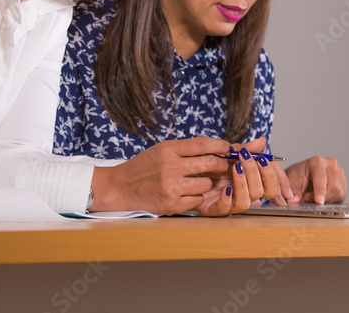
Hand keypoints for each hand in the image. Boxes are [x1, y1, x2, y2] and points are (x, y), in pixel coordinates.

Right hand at [90, 136, 230, 214]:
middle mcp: (170, 167)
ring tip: (195, 182)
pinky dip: (195, 197)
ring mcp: (171, 187)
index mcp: (168, 149)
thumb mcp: (161, 150)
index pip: (202, 144)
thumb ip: (185, 149)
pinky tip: (186, 194)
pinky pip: (197, 200)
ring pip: (206, 184)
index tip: (228, 148)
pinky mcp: (171, 204)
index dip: (220, 145)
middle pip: (209, 163)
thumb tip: (214, 148)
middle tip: (222, 166)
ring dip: (206, 183)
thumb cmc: (144, 167)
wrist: (121, 187)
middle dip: (220, 165)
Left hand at [195, 137, 292, 215]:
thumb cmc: (212, 164)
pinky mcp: (214, 209)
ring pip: (246, 202)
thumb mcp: (230, 154)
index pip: (272, 186)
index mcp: (252, 184)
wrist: (188, 172)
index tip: (263, 159)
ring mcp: (231, 203)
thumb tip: (262, 140)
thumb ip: (246, 149)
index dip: (272, 175)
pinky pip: (225, 209)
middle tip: (245, 157)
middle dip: (255, 173)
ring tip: (235, 168)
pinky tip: (225, 188)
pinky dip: (227, 199)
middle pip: (262, 192)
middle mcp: (245, 195)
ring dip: (242, 184)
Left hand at [285, 156, 346, 204]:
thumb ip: (293, 191)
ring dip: (327, 199)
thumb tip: (293, 200)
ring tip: (315, 196)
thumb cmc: (299, 174)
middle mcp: (331, 164)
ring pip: (339, 192)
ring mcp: (339, 172)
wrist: (304, 173)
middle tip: (310, 198)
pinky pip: (342, 196)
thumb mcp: (292, 180)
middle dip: (323, 197)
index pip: (321, 177)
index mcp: (317, 162)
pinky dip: (332, 200)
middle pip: (334, 186)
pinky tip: (323, 197)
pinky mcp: (343, 182)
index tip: (319, 201)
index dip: (320, 191)